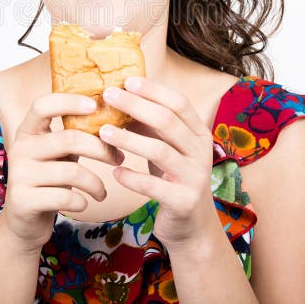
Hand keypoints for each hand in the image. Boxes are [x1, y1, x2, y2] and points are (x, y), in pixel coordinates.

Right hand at [0, 93, 124, 253]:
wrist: (23, 221)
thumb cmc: (50, 180)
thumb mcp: (59, 153)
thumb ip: (76, 135)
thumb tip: (116, 119)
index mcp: (28, 131)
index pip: (43, 105)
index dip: (69, 101)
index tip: (95, 105)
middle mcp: (19, 148)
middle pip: (69, 139)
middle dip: (101, 149)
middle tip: (119, 158)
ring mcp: (18, 174)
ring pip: (71, 172)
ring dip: (95, 183)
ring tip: (102, 192)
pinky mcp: (22, 200)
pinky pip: (64, 197)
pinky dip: (82, 201)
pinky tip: (85, 203)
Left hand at [99, 76, 218, 249]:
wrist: (192, 225)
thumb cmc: (173, 177)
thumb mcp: (166, 147)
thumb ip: (149, 126)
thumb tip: (119, 98)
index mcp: (199, 133)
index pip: (179, 103)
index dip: (153, 90)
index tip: (127, 80)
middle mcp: (201, 152)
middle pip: (167, 121)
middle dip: (136, 106)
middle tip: (108, 96)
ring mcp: (195, 177)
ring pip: (160, 151)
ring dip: (128, 139)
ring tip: (103, 132)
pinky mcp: (183, 201)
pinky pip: (154, 186)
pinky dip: (132, 178)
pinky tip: (114, 172)